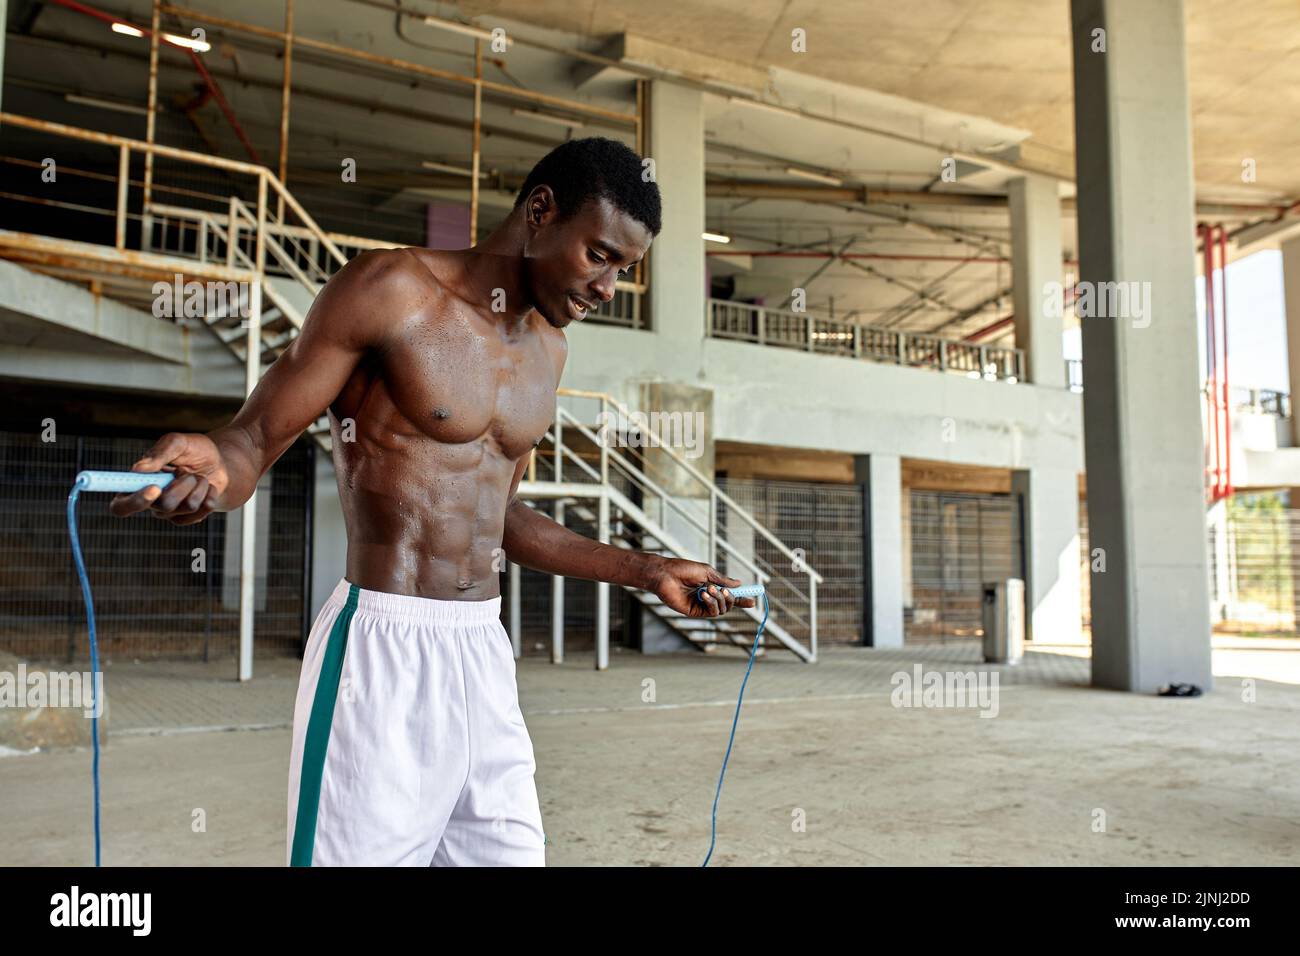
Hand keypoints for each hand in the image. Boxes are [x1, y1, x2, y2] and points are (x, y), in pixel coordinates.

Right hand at [108, 432, 228, 525]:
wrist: (218, 462)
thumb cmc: (192, 450)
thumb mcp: (177, 442)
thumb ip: (159, 453)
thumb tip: (137, 468)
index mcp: (137, 484)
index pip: (121, 506)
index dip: (135, 502)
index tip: (156, 488)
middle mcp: (150, 502)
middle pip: (165, 505)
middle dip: (184, 484)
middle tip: (186, 471)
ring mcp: (170, 513)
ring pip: (188, 506)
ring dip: (199, 485)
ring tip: (197, 476)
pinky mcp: (188, 518)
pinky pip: (203, 511)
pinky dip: (209, 493)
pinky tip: (206, 487)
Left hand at [650, 558, 756, 617]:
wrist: (666, 574)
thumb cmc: (683, 569)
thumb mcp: (707, 571)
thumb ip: (722, 580)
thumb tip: (739, 584)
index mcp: (711, 586)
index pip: (729, 595)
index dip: (742, 598)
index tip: (753, 599)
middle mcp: (708, 597)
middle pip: (728, 605)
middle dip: (732, 599)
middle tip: (728, 592)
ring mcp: (701, 605)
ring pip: (722, 610)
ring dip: (720, 599)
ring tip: (709, 589)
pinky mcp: (695, 612)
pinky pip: (711, 613)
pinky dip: (712, 604)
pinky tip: (704, 594)